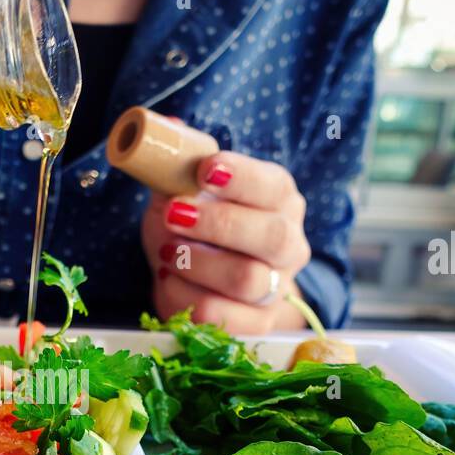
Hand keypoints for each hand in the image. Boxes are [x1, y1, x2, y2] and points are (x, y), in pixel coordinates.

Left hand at [142, 147, 311, 332]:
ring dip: (197, 263)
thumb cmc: (199, 228)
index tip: (204, 171)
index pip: (273, 186)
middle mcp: (289, 245)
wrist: (207, 283)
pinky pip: (220, 318)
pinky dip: (185, 297)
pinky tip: (169, 280)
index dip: (241, 177)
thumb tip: (166, 128)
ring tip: (166, 252)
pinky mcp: (252, 326)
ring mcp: (275, 289)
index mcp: (279, 200)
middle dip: (219, 224)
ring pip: (247, 281)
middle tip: (174, 214)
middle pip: (271, 237)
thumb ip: (180, 163)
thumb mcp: (186, 191)